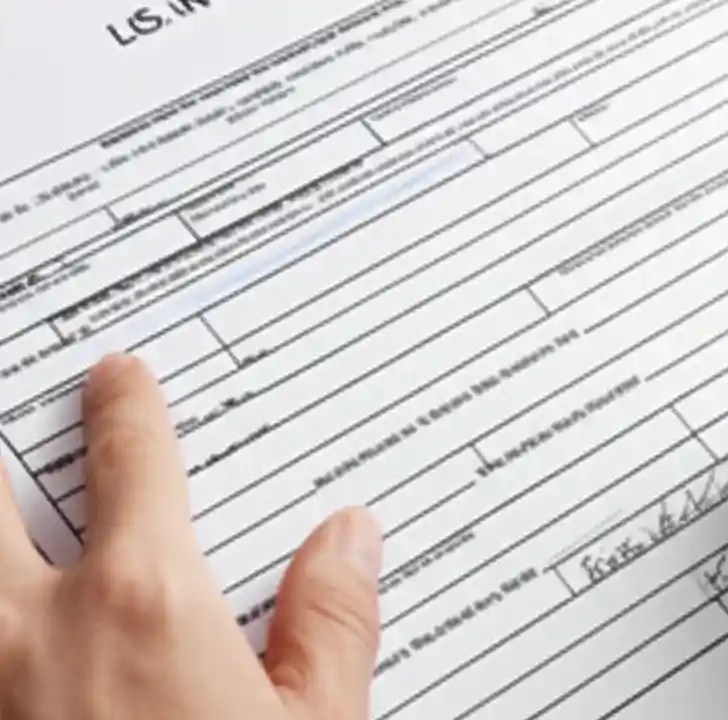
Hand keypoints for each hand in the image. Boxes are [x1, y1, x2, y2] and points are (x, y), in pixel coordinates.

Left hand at [0, 355, 382, 718]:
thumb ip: (330, 626)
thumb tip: (349, 541)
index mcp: (145, 603)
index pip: (130, 465)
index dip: (124, 410)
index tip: (118, 379)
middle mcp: (38, 630)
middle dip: (8, 453)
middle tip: (22, 429)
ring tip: (14, 519)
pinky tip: (15, 630)